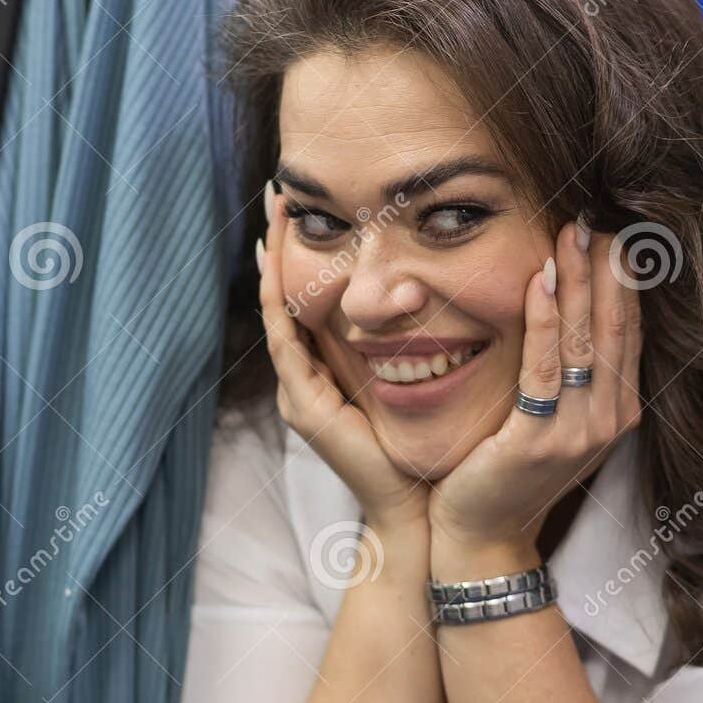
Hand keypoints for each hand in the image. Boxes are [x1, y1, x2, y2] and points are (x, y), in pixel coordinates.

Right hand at [256, 180, 428, 529]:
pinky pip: (287, 347)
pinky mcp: (305, 409)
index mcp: (326, 373)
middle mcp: (303, 380)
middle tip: (278, 193)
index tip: (305, 206)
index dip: (303, 255)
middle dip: (278, 246)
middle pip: (282, 300)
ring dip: (274, 265)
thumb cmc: (424, 448)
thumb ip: (410, 344)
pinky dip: (281, 307)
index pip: (306, 301)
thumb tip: (429, 289)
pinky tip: (279, 272)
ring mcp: (298, 394)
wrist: (416, 509)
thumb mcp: (413, 382)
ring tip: (273, 217)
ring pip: (277, 315)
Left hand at [428, 218, 642, 552]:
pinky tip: (538, 281)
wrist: (482, 536)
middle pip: (612, 328)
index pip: (627, 332)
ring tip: (570, 232)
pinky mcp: (539, 439)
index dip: (623, 281)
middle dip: (606, 269)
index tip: (612, 233)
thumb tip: (573, 310)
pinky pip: (542, 367)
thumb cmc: (510, 473)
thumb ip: (571, 375)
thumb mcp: (553, 420)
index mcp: (618, 412)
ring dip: (577, 281)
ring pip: (582, 341)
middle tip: (595, 216)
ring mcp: (578, 432)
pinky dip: (543, 320)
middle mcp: (608, 420)